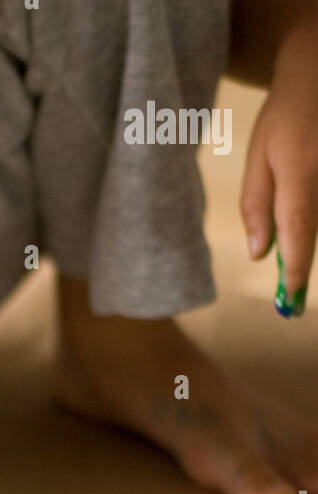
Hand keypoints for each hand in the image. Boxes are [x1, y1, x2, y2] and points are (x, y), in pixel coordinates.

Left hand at [240, 19, 317, 309]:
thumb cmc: (286, 115)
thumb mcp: (259, 156)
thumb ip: (257, 206)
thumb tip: (259, 255)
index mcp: (300, 169)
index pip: (299, 228)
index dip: (297, 268)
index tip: (292, 300)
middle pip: (317, 231)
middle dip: (303, 263)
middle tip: (290, 300)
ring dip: (310, 239)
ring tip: (293, 263)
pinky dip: (316, 223)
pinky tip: (305, 211)